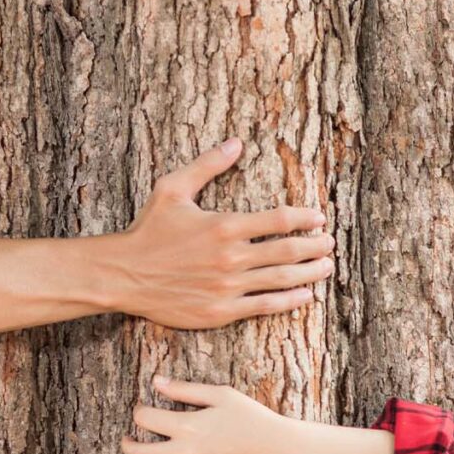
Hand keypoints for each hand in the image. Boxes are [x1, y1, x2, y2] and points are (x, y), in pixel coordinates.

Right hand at [106, 139, 334, 329]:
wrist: (123, 275)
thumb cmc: (148, 230)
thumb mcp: (172, 188)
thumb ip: (207, 165)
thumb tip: (236, 142)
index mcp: (224, 225)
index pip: (279, 220)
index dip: (305, 219)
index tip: (319, 219)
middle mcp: (231, 257)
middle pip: (288, 250)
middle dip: (316, 246)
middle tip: (330, 243)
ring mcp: (228, 287)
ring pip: (282, 280)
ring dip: (310, 273)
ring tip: (326, 267)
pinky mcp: (221, 311)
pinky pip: (264, 306)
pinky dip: (289, 301)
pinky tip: (305, 295)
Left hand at [122, 375, 303, 453]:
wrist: (283, 453)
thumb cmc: (255, 419)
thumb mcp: (222, 395)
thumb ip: (186, 389)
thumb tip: (156, 382)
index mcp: (189, 426)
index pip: (146, 419)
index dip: (139, 413)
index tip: (142, 411)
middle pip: (140, 452)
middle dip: (127, 444)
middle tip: (127, 439)